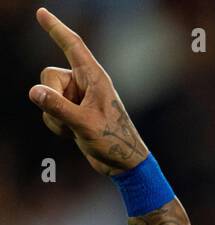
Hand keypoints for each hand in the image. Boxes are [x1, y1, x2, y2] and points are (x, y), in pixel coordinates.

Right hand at [28, 6, 148, 176]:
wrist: (123, 164)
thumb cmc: (113, 142)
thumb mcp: (85, 124)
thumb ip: (58, 108)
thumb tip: (35, 92)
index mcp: (94, 78)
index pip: (72, 46)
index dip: (56, 29)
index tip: (42, 12)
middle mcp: (84, 83)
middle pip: (48, 76)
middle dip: (52, 98)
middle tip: (74, 118)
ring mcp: (76, 97)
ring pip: (45, 96)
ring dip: (55, 117)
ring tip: (77, 130)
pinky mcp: (71, 110)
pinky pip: (48, 111)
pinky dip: (56, 125)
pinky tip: (73, 135)